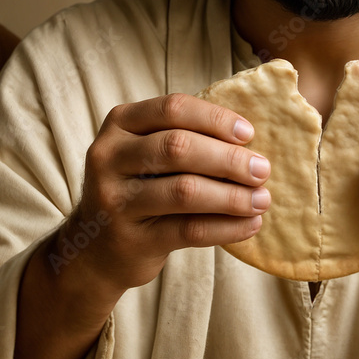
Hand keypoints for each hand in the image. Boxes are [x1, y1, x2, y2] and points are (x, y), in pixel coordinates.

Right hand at [62, 93, 270, 300]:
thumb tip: (250, 143)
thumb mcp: (146, 154)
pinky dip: (226, 227)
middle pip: (178, 147)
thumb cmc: (138, 189)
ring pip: (185, 191)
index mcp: (120, 123)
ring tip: (262, 200)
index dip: (215, 119)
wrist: (94, 249)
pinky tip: (250, 225)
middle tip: (263, 170)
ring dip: (232, 196)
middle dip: (229, 158)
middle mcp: (109, 157)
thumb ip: (185, 138)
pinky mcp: (130, 238)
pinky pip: (188, 230)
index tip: (249, 134)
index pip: (173, 108)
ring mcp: (116, 199)